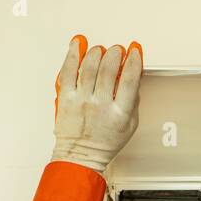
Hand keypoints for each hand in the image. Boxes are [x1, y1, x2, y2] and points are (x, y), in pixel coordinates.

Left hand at [51, 35, 142, 172]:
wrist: (81, 155)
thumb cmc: (104, 142)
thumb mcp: (130, 125)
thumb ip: (133, 101)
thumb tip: (134, 76)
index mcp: (119, 114)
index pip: (129, 81)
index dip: (134, 61)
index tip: (135, 51)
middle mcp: (99, 105)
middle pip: (108, 70)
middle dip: (115, 54)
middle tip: (118, 50)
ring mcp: (81, 100)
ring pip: (89, 67)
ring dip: (97, 52)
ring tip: (101, 50)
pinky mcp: (65, 97)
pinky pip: (68, 71)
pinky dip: (73, 55)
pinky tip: (78, 45)